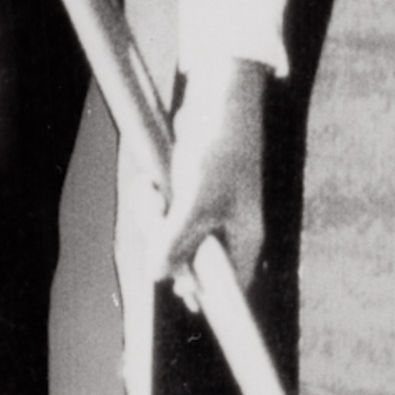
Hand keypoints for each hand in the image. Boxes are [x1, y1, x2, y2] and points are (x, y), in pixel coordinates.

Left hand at [157, 57, 268, 303]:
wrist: (215, 99)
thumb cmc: (218, 150)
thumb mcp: (195, 201)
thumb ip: (176, 241)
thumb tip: (158, 276)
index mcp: (245, 238)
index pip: (231, 286)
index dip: (206, 294)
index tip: (183, 294)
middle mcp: (229, 230)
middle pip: (190, 263)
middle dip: (165, 243)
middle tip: (157, 212)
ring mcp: (208, 212)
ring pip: (170, 236)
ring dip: (152, 217)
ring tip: (151, 191)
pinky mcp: (188, 195)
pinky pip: (164, 213)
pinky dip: (152, 201)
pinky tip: (149, 183)